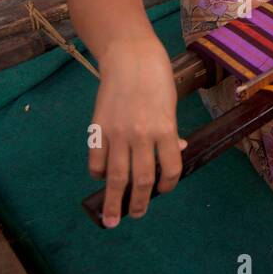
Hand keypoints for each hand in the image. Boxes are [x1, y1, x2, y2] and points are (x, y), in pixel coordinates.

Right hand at [88, 33, 185, 227]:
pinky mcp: (98, 128)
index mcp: (165, 129)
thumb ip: (170, 132)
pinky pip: (96, 159)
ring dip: (113, 200)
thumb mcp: (171, 105)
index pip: (169, 168)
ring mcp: (117, 133)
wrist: (129, 56)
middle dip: (138, 204)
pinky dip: (97, 173)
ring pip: (115, 176)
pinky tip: (100, 177)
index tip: (163, 191)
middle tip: (136, 216)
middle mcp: (141, 134)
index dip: (168, 185)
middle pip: (141, 180)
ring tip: (112, 217)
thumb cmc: (156, 78)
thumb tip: (177, 152)